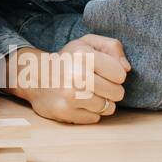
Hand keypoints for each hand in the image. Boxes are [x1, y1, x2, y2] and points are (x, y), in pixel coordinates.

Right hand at [7, 38, 130, 123]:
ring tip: (89, 93)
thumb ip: (112, 47)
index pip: (120, 74)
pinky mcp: (64, 112)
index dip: (115, 74)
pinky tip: (79, 103)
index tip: (104, 72)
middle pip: (117, 93)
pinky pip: (95, 118)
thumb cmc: (68, 59)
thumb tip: (126, 69)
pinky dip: (91, 112)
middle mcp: (75, 75)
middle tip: (98, 84)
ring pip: (108, 108)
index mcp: (82, 55)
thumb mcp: (87, 43)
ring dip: (102, 102)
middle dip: (112, 90)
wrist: (35, 77)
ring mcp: (69, 96)